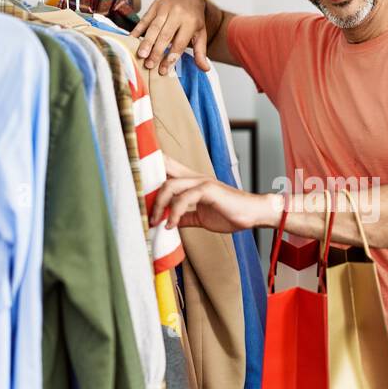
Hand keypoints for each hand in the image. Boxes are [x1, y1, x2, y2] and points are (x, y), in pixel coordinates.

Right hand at [129, 0, 210, 73]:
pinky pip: (145, 19)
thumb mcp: (201, 33)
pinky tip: (132, 40)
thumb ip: (201, 52)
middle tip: (149, 65)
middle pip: (165, 35)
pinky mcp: (155, 5)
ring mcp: (165, 8)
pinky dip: (138, 30)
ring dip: (146, 42)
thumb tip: (205, 69)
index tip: (163, 70)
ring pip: (154, 27)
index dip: (171, 57)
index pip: (180, 43)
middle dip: (157, 51)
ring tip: (141, 55)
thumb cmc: (194, 18)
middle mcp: (178, 14)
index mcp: (191, 22)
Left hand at [151, 156, 279, 233]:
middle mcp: (194, 176)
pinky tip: (172, 226)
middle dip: (146, 181)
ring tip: (155, 222)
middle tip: (139, 207)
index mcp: (191, 181)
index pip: (167, 165)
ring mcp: (201, 182)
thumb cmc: (230, 214)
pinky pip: (184, 199)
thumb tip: (170, 224)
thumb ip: (185, 217)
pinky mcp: (209, 190)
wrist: (253, 214)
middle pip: (162, 167)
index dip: (150, 162)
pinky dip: (175, 214)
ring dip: (158, 205)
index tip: (134, 172)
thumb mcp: (201, 217)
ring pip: (170, 185)